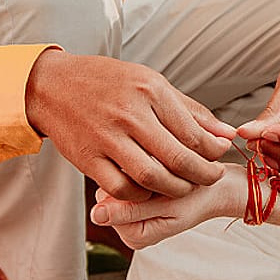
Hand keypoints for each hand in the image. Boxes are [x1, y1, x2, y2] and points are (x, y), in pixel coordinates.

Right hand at [25, 50, 234, 200]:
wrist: (52, 86)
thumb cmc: (108, 83)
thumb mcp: (151, 83)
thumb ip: (190, 111)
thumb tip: (227, 134)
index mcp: (149, 91)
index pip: (193, 132)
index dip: (213, 151)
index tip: (220, 156)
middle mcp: (129, 114)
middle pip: (178, 159)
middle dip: (202, 175)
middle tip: (210, 178)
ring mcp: (106, 138)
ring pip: (153, 178)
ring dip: (175, 190)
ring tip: (185, 187)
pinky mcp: (88, 160)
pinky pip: (122, 189)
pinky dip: (141, 196)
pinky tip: (150, 190)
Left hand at [89, 164, 243, 248]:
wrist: (219, 185)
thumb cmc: (199, 196)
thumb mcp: (167, 205)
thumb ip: (131, 211)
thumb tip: (96, 216)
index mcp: (135, 237)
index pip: (108, 207)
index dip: (128, 189)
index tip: (156, 185)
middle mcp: (129, 226)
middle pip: (109, 194)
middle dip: (130, 179)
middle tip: (159, 175)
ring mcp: (132, 210)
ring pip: (116, 181)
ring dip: (135, 170)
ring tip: (161, 171)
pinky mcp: (136, 195)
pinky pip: (126, 175)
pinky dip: (140, 167)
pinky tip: (157, 165)